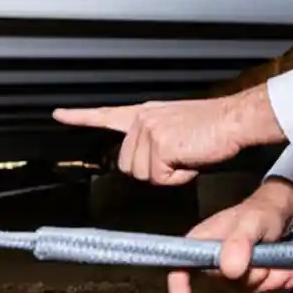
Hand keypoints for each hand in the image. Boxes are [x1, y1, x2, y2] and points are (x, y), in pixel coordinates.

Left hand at [52, 86, 284, 185]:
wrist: (233, 120)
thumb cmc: (213, 128)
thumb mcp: (177, 129)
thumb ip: (154, 142)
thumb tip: (148, 163)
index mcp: (145, 114)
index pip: (106, 115)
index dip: (80, 117)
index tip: (59, 114)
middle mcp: (141, 120)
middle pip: (128, 166)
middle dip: (154, 170)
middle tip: (181, 156)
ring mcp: (147, 131)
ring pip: (143, 175)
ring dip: (168, 174)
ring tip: (188, 154)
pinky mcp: (158, 144)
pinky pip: (160, 178)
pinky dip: (178, 177)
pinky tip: (190, 159)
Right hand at [167, 178, 292, 292]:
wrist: (278, 214)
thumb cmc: (259, 213)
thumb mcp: (252, 221)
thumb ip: (240, 242)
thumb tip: (228, 271)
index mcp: (198, 246)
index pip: (180, 281)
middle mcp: (209, 265)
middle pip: (226, 289)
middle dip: (254, 278)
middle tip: (271, 260)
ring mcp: (228, 278)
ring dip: (270, 283)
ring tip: (282, 265)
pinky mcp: (246, 285)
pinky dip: (277, 288)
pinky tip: (286, 274)